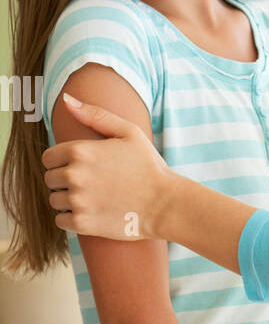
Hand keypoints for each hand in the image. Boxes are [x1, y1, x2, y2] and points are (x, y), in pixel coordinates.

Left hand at [41, 94, 169, 239]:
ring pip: (54, 200)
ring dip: (68, 200)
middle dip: (64, 181)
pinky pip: (60, 221)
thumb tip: (66, 99)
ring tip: (92, 198)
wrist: (166, 204)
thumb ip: (95, 114)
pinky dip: (72, 219)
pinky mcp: (83, 224)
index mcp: (80, 151)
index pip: (48, 157)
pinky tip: (91, 213)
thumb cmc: (149, 166)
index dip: (62, 162)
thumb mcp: (128, 132)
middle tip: (90, 184)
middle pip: (50, 179)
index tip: (80, 167)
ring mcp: (78, 201)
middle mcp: (74, 175)